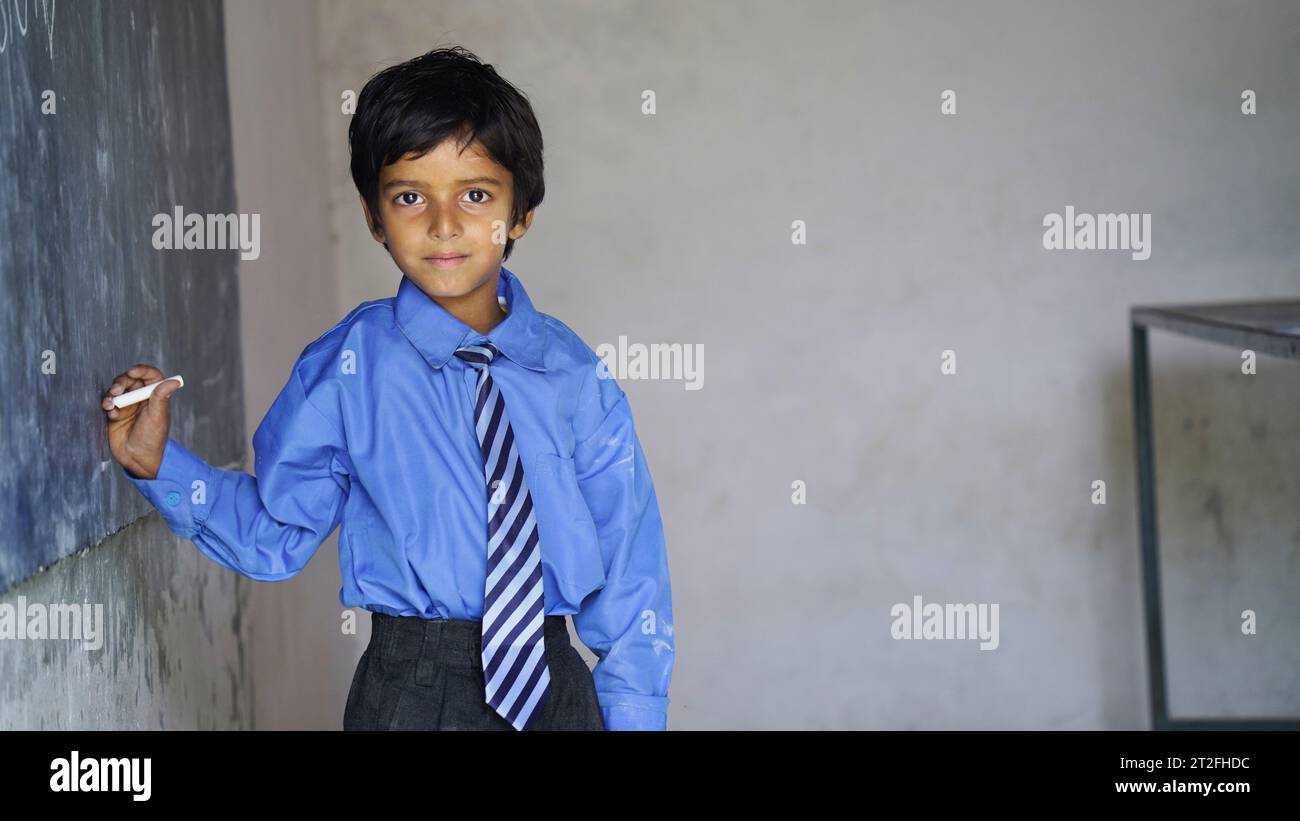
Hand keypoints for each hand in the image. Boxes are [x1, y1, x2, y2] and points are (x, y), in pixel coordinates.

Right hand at [101, 364, 183, 480]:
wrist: (138, 459)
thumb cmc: (152, 438)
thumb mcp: (158, 417)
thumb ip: (161, 397)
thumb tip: (175, 381)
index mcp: (156, 396)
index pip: (150, 376)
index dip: (142, 370)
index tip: (132, 372)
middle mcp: (141, 398)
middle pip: (129, 380)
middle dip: (121, 382)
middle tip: (116, 391)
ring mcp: (128, 406)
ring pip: (116, 390)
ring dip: (111, 394)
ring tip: (110, 405)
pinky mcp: (115, 414)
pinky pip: (109, 403)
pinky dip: (108, 406)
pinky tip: (112, 415)